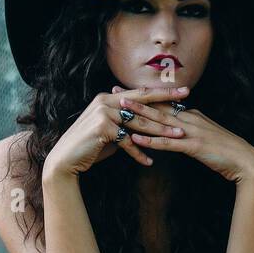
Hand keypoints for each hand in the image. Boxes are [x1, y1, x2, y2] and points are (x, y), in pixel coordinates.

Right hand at [44, 84, 189, 177]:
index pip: (141, 93)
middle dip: (167, 107)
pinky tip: (149, 162)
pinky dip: (138, 153)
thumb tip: (148, 119)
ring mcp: (103, 113)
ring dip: (160, 133)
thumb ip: (126, 121)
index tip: (183, 91)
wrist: (66, 158)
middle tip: (187, 107)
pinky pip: (127, 141)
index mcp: (109, 97)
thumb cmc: (91, 145)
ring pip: (139, 123)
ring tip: (178, 137)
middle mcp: (105, 100)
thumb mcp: (111, 129)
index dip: (163, 92)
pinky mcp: (102, 128)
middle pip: (143, 104)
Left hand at [121, 94, 253, 185]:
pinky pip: (168, 144)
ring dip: (139, 117)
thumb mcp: (206, 135)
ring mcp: (192, 132)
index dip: (145, 97)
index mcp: (193, 115)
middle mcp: (191, 120)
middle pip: (158, 109)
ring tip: (121, 112)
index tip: (126, 91)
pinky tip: (137, 140)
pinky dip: (151, 142)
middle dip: (136, 102)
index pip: (165, 104)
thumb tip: (176, 127)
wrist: (246, 161)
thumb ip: (191, 129)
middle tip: (115, 94)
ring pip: (160, 123)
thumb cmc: (227, 151)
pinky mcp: (194, 147)